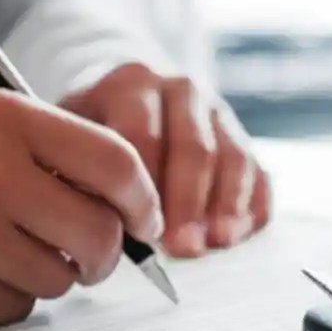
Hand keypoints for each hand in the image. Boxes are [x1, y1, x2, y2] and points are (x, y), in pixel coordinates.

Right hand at [0, 91, 161, 330]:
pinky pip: (18, 309)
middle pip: (100, 232)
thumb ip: (58, 157)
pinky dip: (2, 299)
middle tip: (86, 257)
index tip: (146, 222)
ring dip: (45, 276)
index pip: (117, 163)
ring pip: (62, 278)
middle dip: (103, 255)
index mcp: (4, 118)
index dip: (143, 201)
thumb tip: (140, 211)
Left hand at [61, 63, 268, 257]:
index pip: (142, 134)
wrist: (126, 96)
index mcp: (132, 84)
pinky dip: (252, 207)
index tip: (137, 230)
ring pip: (235, 159)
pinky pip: (259, 173)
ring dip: (227, 206)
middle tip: (181, 247)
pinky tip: (234, 237)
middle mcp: (182, 90)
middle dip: (189, 202)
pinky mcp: (242, 138)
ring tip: (217, 243)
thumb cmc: (93, 129)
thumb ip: (83, 170)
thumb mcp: (72, 134)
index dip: (142, 186)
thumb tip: (103, 226)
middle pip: (195, 148)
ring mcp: (219, 112)